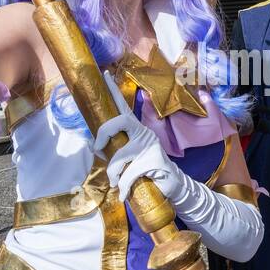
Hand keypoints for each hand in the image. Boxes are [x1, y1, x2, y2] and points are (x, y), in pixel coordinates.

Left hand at [92, 71, 188, 202]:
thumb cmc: (146, 171)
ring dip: (113, 173)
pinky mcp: (155, 161)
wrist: (172, 186)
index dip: (114, 91)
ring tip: (115, 182)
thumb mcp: (129, 158)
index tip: (105, 75)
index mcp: (136, 130)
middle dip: (103, 135)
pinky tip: (123, 194)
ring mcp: (150, 146)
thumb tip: (97, 151)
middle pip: (119, 121)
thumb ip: (117, 150)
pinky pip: (130, 173)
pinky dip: (123, 187)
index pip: (123, 107)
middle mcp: (143, 133)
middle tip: (98, 149)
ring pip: (120, 155)